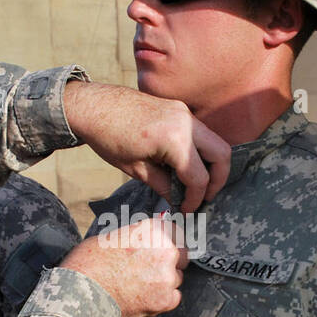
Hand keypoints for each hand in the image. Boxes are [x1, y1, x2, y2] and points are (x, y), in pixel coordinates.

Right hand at [60, 216, 187, 316]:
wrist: (81, 291)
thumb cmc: (90, 262)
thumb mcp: (115, 236)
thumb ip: (138, 238)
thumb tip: (148, 240)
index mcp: (153, 230)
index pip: (176, 232)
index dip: (168, 242)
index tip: (163, 248)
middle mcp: (166, 250)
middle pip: (180, 256)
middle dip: (168, 262)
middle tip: (148, 269)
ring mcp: (167, 276)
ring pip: (175, 278)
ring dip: (163, 281)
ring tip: (138, 285)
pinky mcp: (165, 299)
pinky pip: (173, 298)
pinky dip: (161, 299)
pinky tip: (142, 296)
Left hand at [62, 82, 229, 212]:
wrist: (94, 106)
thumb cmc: (108, 138)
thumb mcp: (136, 169)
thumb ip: (163, 185)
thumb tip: (179, 200)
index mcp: (173, 138)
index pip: (198, 176)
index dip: (195, 198)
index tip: (187, 210)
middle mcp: (185, 122)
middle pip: (222, 155)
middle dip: (217, 180)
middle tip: (203, 198)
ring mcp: (185, 112)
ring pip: (216, 142)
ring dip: (212, 165)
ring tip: (196, 185)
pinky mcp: (180, 110)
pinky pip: (201, 133)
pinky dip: (201, 151)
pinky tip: (185, 166)